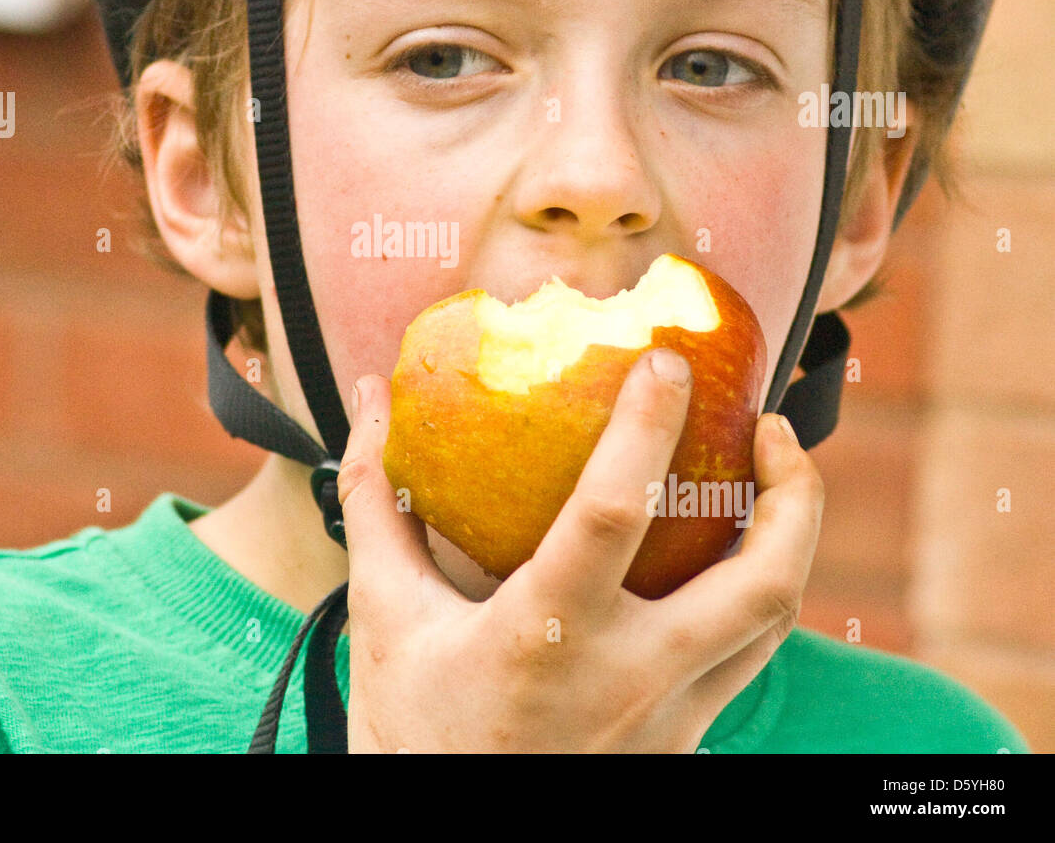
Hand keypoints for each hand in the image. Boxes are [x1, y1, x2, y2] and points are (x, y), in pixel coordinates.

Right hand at [338, 348, 823, 751]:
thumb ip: (377, 500)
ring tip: (770, 476)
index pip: (613, 516)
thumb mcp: (385, 611)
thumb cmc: (412, 725)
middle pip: (760, 586)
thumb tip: (367, 401)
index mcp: (545, 637)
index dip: (646, 429)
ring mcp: (669, 721)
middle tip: (770, 423)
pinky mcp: (683, 744)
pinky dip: (752, 592)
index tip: (667, 363)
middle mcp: (629, 681)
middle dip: (792, 494)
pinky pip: (745, 657)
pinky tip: (724, 553)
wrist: (445, 831)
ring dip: (790, 539)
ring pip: (772, 625)